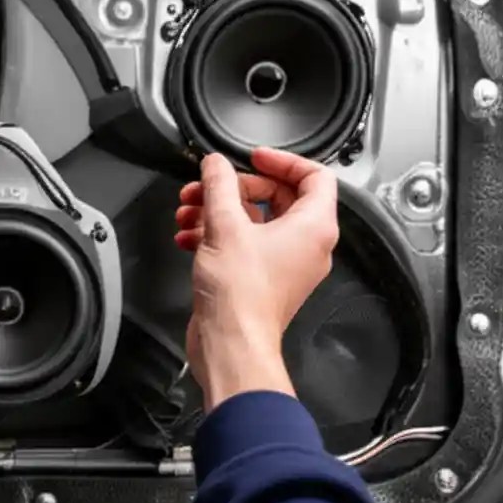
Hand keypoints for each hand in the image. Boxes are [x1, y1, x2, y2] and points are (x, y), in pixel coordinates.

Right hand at [174, 148, 338, 411]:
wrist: (230, 344)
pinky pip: (243, 244)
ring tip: (188, 212)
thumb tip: (216, 165)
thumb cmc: (241, 296)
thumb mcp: (225, 224)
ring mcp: (284, 264)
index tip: (252, 158)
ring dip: (217, 211)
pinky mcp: (261, 280)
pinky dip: (216, 235)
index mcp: (314, 227)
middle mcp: (306, 245)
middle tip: (207, 186)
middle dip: (234, 188)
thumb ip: (219, 184)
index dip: (282, 161)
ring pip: (254, 221)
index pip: (315, 176)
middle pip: (277, 197)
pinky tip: (188, 237)